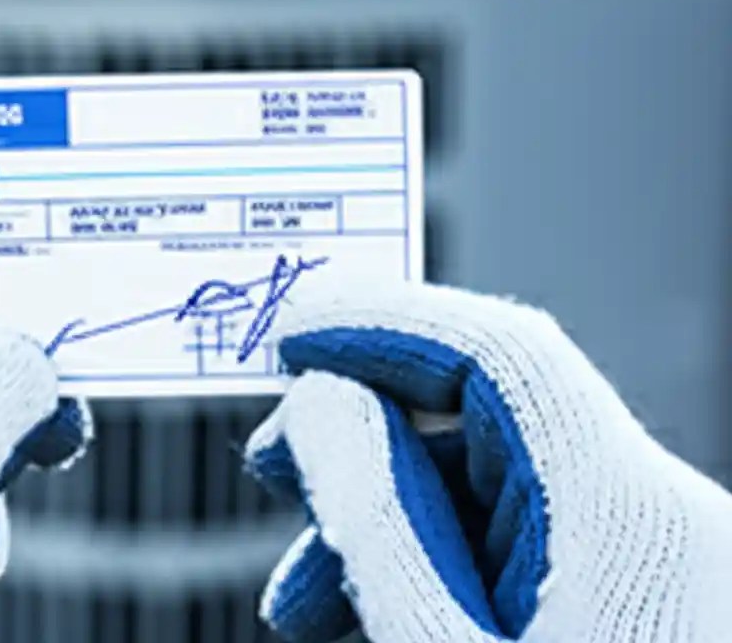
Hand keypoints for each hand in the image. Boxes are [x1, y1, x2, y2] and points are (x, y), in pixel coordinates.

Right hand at [246, 283, 731, 641]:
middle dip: (362, 438)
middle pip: (487, 421)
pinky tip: (368, 609)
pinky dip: (432, 565)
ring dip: (383, 520)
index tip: (295, 336)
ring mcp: (650, 566)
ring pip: (490, 493)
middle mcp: (659, 522)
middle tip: (275, 463)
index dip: (386, 324)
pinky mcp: (633, 604)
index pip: (503, 355)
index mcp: (635, 519)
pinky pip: (516, 550)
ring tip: (302, 596)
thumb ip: (379, 520)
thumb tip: (323, 400)